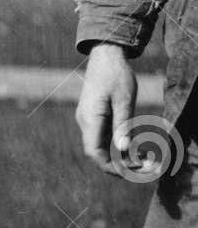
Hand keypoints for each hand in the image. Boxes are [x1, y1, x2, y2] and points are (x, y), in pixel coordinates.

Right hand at [76, 42, 137, 176]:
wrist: (105, 55)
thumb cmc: (116, 75)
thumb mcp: (124, 99)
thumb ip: (122, 125)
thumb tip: (123, 150)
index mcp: (90, 119)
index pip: (94, 152)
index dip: (110, 166)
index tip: (129, 172)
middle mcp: (85, 122)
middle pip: (97, 152)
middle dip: (117, 164)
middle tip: (142, 166)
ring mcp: (88, 119)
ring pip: (100, 146)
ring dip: (118, 155)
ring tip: (143, 157)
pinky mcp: (93, 116)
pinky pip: (102, 136)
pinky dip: (116, 145)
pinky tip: (132, 145)